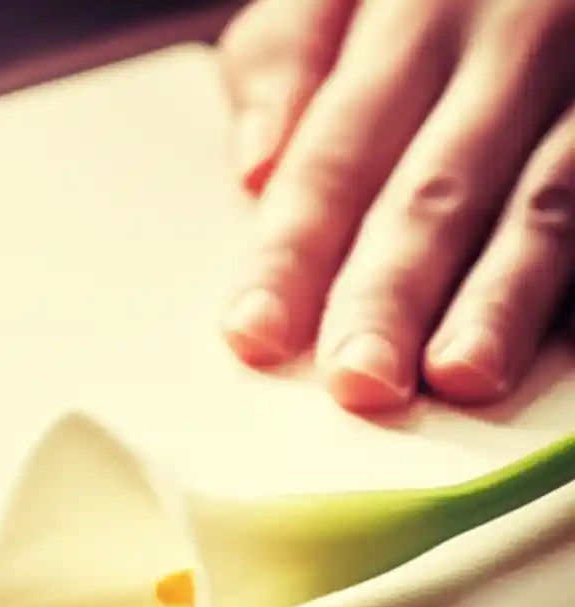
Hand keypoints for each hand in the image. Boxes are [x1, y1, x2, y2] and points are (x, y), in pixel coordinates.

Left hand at [217, 0, 573, 411]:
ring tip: (460, 375)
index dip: (293, 248)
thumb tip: (252, 169)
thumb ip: (286, 59)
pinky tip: (560, 350)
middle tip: (358, 380)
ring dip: (501, 299)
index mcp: (411, 12)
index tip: (255, 332)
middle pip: (437, 189)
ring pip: (547, 205)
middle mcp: (508, 44)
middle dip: (392, 291)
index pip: (337, 149)